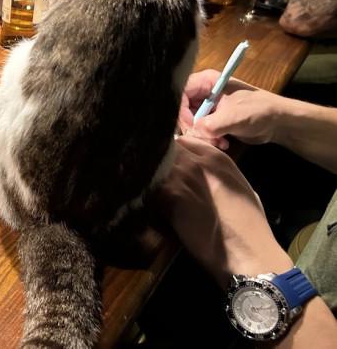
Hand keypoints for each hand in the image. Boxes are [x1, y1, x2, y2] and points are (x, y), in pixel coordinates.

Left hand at [155, 136, 292, 287]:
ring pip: (154, 165)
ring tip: (144, 190)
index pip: (182, 141)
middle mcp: (198, 161)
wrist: (249, 253)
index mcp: (217, 157)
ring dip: (147, 177)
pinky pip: (148, 186)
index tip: (166, 165)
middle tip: (152, 178)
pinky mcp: (170, 195)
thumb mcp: (238, 188)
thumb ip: (218, 174)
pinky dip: (144, 194)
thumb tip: (203, 175)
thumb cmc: (250, 227)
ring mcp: (183, 175)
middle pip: (165, 150)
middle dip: (157, 163)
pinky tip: (145, 204)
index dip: (171, 153)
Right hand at [178, 69, 279, 149]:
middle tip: (208, 137)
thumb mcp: (236, 116)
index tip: (193, 125)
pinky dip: (208, 139)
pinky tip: (222, 142)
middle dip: (194, 127)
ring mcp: (207, 106)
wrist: (279, 123)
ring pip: (190, 122)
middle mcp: (203, 92)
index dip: (182, 110)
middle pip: (182, 109)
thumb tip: (196, 131)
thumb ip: (213, 123)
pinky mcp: (212, 119)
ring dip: (202, 136)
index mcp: (207, 81)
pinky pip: (199, 130)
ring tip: (219, 141)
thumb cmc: (260, 111)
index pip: (180, 93)